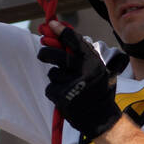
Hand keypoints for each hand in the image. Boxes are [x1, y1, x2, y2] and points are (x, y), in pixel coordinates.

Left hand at [38, 22, 122, 138]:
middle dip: (46, 53)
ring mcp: (74, 85)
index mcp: (94, 62)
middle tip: (42, 54)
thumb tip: (62, 35)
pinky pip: (50, 88)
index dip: (61, 31)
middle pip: (57, 56)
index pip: (75, 42)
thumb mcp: (97, 69)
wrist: (101, 118)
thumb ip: (81, 55)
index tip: (50, 24)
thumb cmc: (97, 90)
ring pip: (53, 73)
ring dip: (56, 78)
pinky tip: (66, 97)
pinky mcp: (64, 97)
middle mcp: (85, 72)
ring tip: (68, 86)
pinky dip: (54, 92)